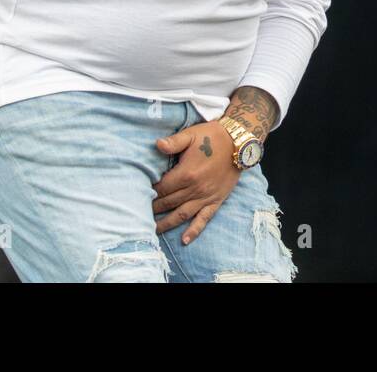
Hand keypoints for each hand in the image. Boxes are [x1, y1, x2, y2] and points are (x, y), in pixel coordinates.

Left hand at [151, 121, 240, 243]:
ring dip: (167, 224)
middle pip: (169, 203)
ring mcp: (206, 197)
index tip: (138, 195)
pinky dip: (194, 230)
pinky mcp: (216, 200)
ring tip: (152, 231)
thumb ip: (173, 142)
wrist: (238, 142)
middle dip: (153, 208)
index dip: (149, 192)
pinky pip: (204, 218)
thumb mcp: (191, 135)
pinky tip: (185, 240)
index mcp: (186, 173)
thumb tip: (156, 144)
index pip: (162, 188)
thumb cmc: (212, 136)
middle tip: (139, 213)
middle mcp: (195, 189)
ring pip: (182, 214)